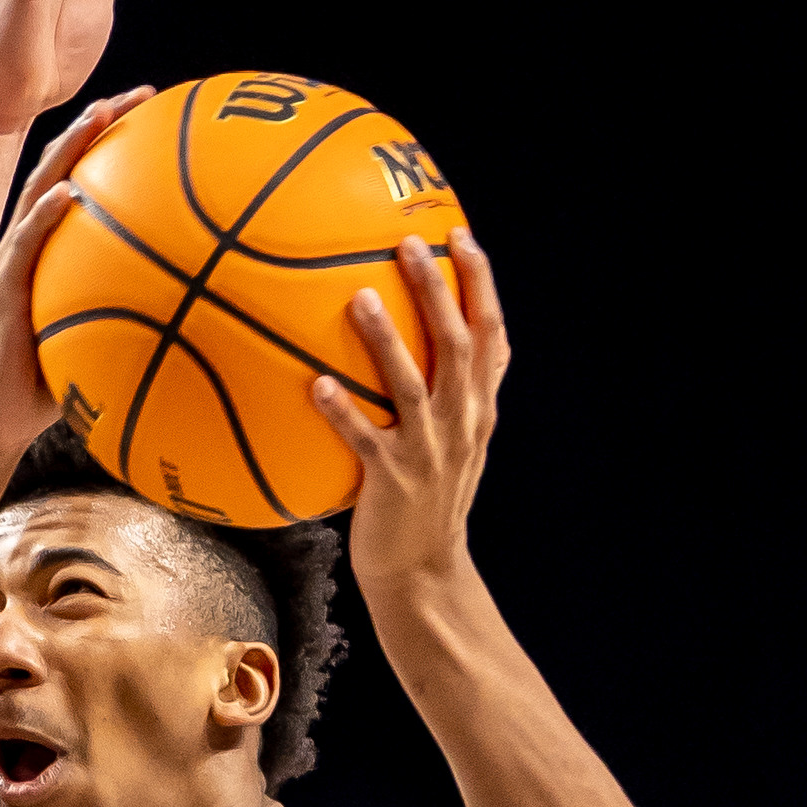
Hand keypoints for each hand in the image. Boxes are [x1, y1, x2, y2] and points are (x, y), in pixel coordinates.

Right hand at [0, 87, 151, 461]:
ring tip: (98, 116)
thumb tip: (209, 317)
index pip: (85, 183)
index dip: (116, 145)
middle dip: (98, 125)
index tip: (159, 115)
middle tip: (141, 94)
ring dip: (68, 151)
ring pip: (39, 191)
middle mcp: (30, 248)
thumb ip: (139, 321)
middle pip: (63, 168)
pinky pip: (23, 246)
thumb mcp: (104, 348)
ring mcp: (11, 265)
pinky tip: (68, 196)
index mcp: (54, 254)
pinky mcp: (0, 292)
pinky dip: (44, 216)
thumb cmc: (51, 391)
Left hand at [312, 229, 510, 587]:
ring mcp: (430, 450)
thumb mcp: (451, 441)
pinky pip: (364, 438)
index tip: (458, 236)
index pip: (491, 333)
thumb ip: (441, 392)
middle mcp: (462, 422)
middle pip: (456, 343)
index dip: (480, 283)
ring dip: (386, 339)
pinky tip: (315, 385)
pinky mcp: (392, 480)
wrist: (424, 570)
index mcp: (479, 407)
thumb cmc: (426, 497)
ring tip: (359, 298)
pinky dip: (342, 411)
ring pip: (411, 385)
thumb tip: (406, 335)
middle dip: (436, 290)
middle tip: (407, 245)